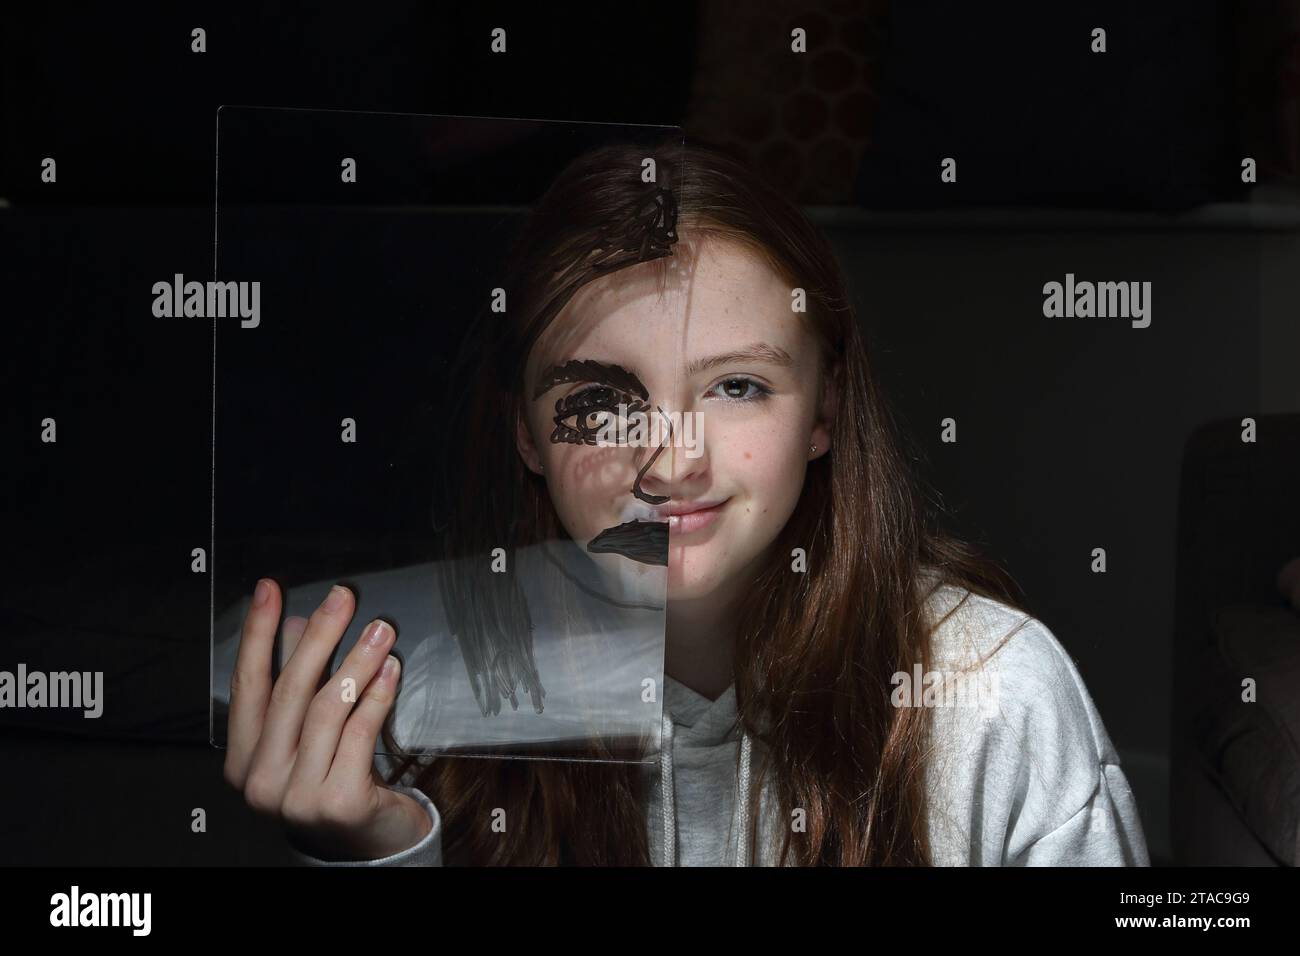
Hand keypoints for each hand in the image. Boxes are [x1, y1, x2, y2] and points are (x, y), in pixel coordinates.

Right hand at [222, 578, 432, 860]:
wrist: (366, 845)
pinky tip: (390, 670)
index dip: (258, 633)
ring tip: (379, 631)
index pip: (247, 684)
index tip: (269, 590)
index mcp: (243, 760)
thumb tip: (300, 623)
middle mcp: (261, 780)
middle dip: (318, 636)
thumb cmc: (335, 782)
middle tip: (342, 598)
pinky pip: (360, 733)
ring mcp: (297, 796)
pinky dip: (378, 696)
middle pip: (290, 691)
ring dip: (356, 661)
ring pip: (327, 709)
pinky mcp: (339, 802)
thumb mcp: (305, 737)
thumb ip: (298, 687)